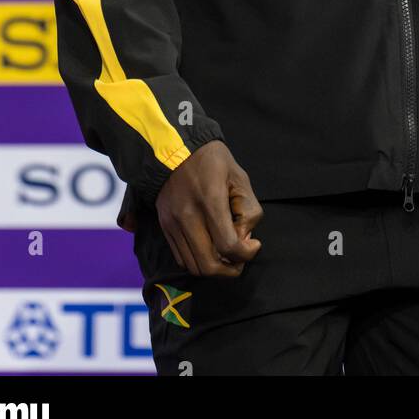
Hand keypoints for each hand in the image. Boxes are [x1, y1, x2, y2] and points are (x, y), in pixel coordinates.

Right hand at [155, 140, 262, 277]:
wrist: (175, 148)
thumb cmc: (213, 161)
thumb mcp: (240, 177)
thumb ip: (248, 210)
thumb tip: (244, 239)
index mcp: (210, 199)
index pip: (228, 245)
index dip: (246, 254)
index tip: (253, 245)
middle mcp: (188, 215)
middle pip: (208, 265)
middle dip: (230, 270)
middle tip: (240, 258)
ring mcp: (173, 223)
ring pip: (193, 266)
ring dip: (213, 268)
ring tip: (226, 254)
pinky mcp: (164, 226)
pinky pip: (181, 258)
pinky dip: (197, 260)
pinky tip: (209, 247)